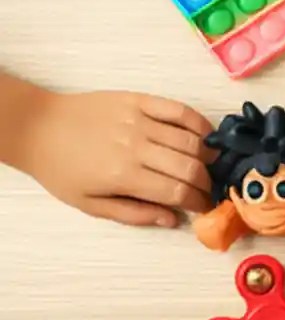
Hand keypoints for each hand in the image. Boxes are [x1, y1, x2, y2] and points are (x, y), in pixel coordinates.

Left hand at [8, 90, 212, 226]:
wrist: (38, 127)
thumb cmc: (61, 169)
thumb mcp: (90, 204)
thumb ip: (133, 214)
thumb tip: (172, 219)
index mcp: (123, 176)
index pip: (177, 191)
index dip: (198, 202)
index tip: (204, 206)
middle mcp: (136, 147)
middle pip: (190, 167)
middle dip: (207, 182)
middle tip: (210, 188)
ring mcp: (139, 120)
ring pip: (190, 140)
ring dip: (207, 156)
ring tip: (210, 165)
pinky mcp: (138, 100)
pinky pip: (179, 110)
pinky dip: (199, 123)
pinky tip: (206, 136)